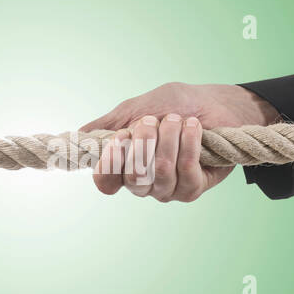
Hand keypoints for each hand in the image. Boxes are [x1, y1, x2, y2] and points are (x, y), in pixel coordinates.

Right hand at [84, 82, 280, 200]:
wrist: (215, 104)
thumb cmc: (176, 104)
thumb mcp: (137, 107)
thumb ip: (109, 125)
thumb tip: (77, 136)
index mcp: (125, 164)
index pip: (106, 182)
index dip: (110, 164)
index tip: (121, 137)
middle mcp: (143, 182)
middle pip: (133, 177)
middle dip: (144, 142)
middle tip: (152, 120)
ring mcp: (167, 188)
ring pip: (159, 174)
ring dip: (169, 139)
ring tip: (177, 119)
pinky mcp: (192, 189)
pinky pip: (185, 173)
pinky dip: (189, 144)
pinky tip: (194, 128)